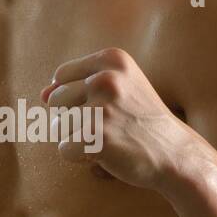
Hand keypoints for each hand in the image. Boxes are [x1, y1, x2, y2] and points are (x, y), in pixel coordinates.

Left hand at [39, 47, 199, 189]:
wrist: (175, 153)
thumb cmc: (140, 121)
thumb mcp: (117, 92)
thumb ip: (76, 87)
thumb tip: (42, 95)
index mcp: (112, 59)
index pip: (61, 76)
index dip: (74, 97)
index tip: (103, 107)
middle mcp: (106, 78)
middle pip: (55, 100)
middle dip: (73, 119)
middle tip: (107, 126)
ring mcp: (103, 107)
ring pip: (57, 127)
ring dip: (76, 139)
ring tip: (108, 138)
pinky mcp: (98, 137)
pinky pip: (65, 149)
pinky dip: (80, 157)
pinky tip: (106, 153)